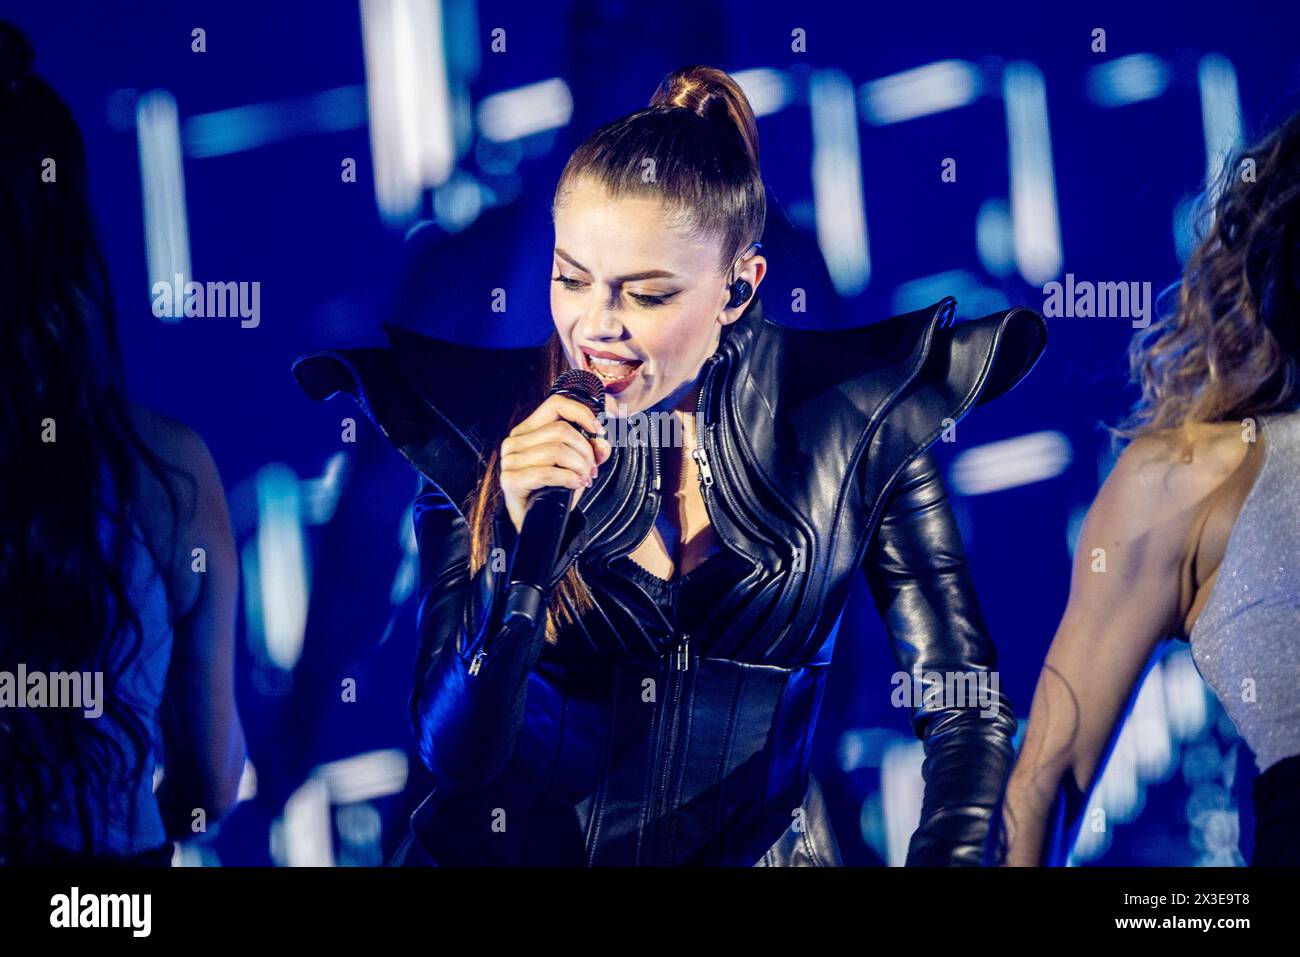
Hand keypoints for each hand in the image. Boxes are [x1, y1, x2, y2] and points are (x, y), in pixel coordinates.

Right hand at [499, 394, 611, 533]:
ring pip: (557, 450)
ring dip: (579, 466)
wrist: (537, 523)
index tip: (598, 431)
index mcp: (528, 430)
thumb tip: (602, 443)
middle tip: (592, 469)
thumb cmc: (554, 490)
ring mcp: (510, 460)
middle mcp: (515, 441)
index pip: (556, 404)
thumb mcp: (577, 465)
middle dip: (585, 451)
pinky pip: (548, 472)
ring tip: (584, 478)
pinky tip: (575, 484)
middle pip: (561, 430)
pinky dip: (568, 478)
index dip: (581, 413)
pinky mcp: (510, 479)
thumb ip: (592, 451)